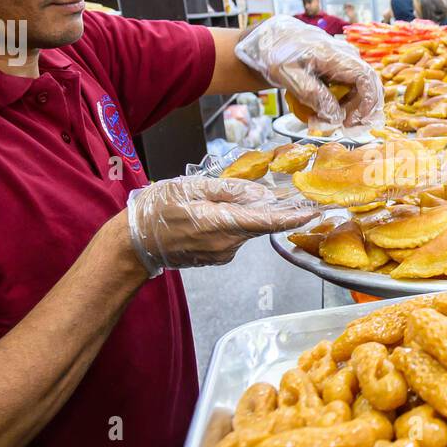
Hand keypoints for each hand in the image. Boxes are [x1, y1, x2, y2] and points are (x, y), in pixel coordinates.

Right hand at [126, 176, 316, 273]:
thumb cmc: (157, 211)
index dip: (292, 217)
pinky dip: (229, 224)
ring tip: (208, 203)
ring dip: (239, 214)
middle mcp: (227, 245)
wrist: (134, 242)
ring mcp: (222, 254)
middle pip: (257, 222)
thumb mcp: (192, 188)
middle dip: (258, 206)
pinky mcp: (216, 258)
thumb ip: (229, 190)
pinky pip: (232, 236)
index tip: (312, 212)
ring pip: (244, 229)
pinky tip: (206, 216)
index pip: (267, 221)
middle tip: (239, 190)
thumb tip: (259, 193)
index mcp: (222, 224)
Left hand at [234, 15, 383, 131]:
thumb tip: (335, 116)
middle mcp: (346, 55)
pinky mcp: (342, 69)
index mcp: (334, 54)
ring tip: (329, 122)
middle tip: (345, 129)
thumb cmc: (277, 54)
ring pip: (362, 89)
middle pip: (369, 85)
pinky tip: (329, 114)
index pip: (365, 78)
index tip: (353, 121)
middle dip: (363, 111)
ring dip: (352, 110)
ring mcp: (346, 61)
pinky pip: (353, 89)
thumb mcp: (288, 76)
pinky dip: (345, 105)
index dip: (367, 103)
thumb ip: (312, 94)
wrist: (272, 41)